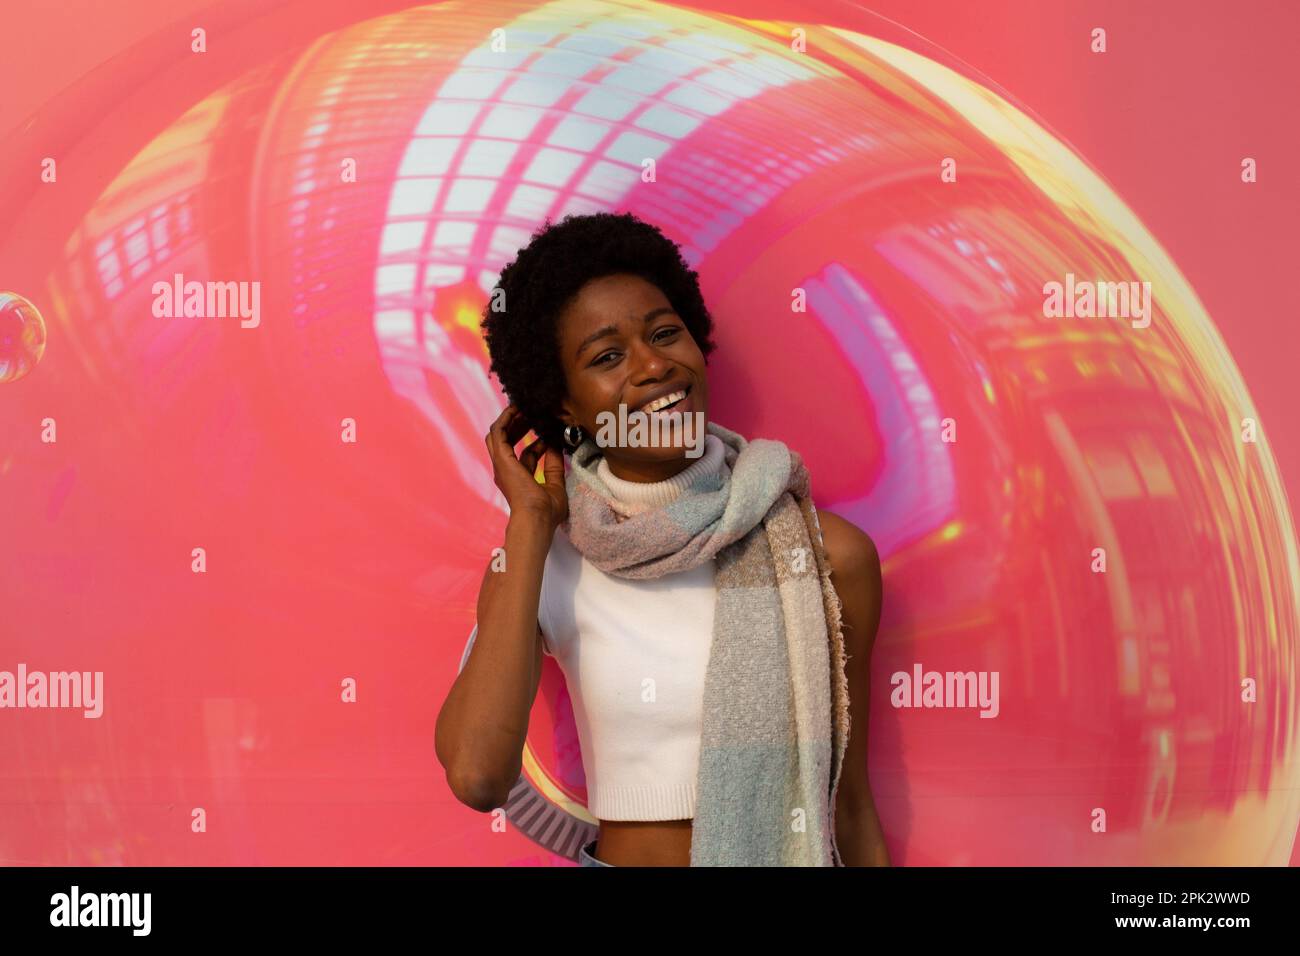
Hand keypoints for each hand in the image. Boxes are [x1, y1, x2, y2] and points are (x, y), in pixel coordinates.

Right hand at [485, 404, 566, 530]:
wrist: (537, 517)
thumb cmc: (547, 511)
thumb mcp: (555, 485)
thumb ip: (554, 466)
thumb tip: (556, 446)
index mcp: (518, 479)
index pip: (527, 455)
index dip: (539, 442)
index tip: (551, 433)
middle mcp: (506, 471)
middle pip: (507, 441)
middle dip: (520, 426)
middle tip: (533, 414)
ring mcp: (501, 465)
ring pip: (498, 434)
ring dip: (509, 419)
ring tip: (522, 406)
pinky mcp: (501, 459)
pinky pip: (498, 432)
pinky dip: (505, 419)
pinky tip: (515, 408)